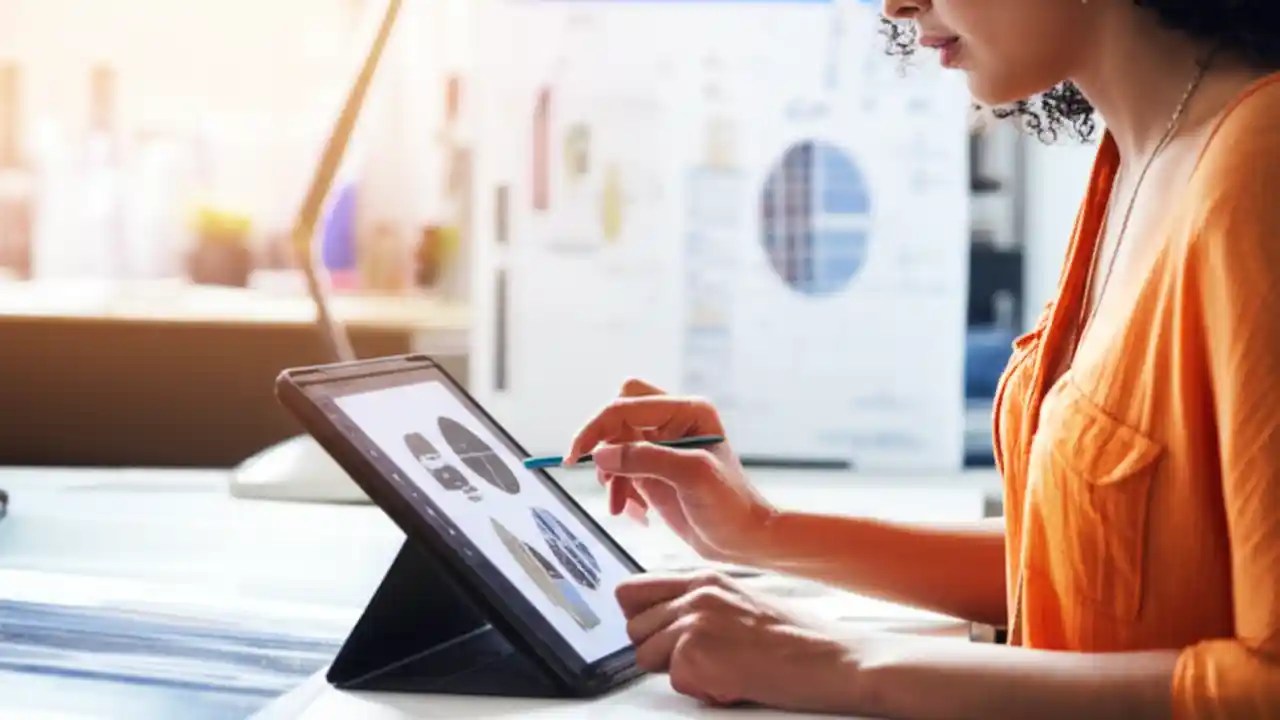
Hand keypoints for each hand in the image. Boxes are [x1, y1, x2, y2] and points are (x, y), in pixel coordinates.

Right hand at [566, 378, 776, 562]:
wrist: (742, 540)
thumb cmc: (730, 506)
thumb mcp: (691, 476)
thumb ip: (645, 459)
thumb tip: (601, 454)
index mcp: (688, 411)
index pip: (627, 406)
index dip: (597, 428)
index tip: (577, 456)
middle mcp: (673, 422)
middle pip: (617, 414)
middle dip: (603, 444)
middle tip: (598, 474)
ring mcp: (662, 445)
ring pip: (614, 444)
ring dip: (611, 476)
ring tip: (622, 506)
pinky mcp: (653, 469)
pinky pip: (620, 469)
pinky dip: (619, 490)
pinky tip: (634, 513)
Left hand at [617, 570, 860, 712]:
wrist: (831, 660)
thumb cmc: (797, 638)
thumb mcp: (740, 601)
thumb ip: (698, 603)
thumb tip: (661, 619)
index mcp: (704, 578)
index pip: (632, 590)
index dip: (637, 617)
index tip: (650, 633)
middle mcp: (695, 594)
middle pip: (633, 628)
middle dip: (657, 651)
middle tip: (699, 660)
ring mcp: (694, 621)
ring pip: (645, 656)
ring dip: (677, 671)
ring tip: (719, 669)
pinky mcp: (696, 652)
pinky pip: (672, 681)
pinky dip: (700, 690)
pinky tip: (731, 681)